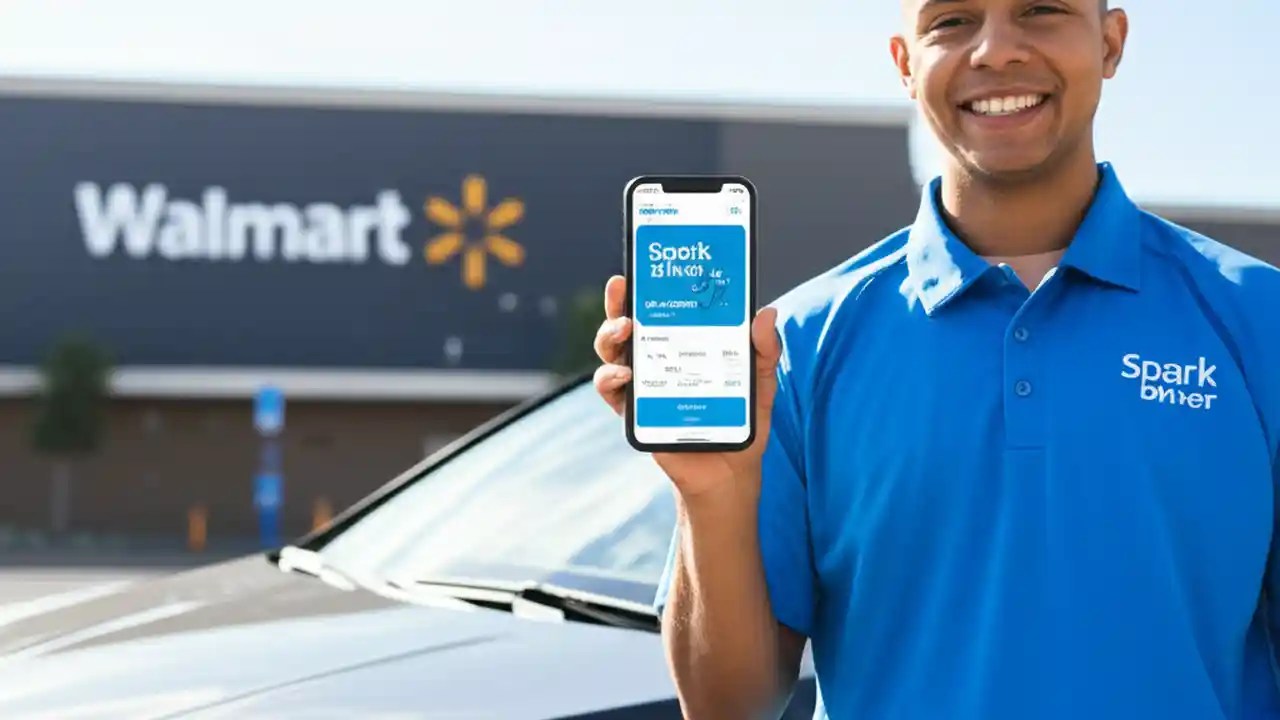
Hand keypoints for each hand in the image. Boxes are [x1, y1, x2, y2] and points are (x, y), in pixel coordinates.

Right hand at [593, 275, 781, 496]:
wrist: (731, 472)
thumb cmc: (742, 421)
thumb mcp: (760, 382)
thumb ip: (764, 350)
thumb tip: (767, 313)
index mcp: (681, 345)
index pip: (658, 310)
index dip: (645, 287)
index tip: (640, 266)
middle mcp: (656, 361)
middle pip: (625, 325)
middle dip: (617, 303)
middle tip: (622, 287)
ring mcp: (642, 387)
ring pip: (611, 354)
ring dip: (609, 336)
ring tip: (625, 331)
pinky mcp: (635, 415)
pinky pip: (612, 392)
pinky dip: (611, 380)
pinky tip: (626, 375)